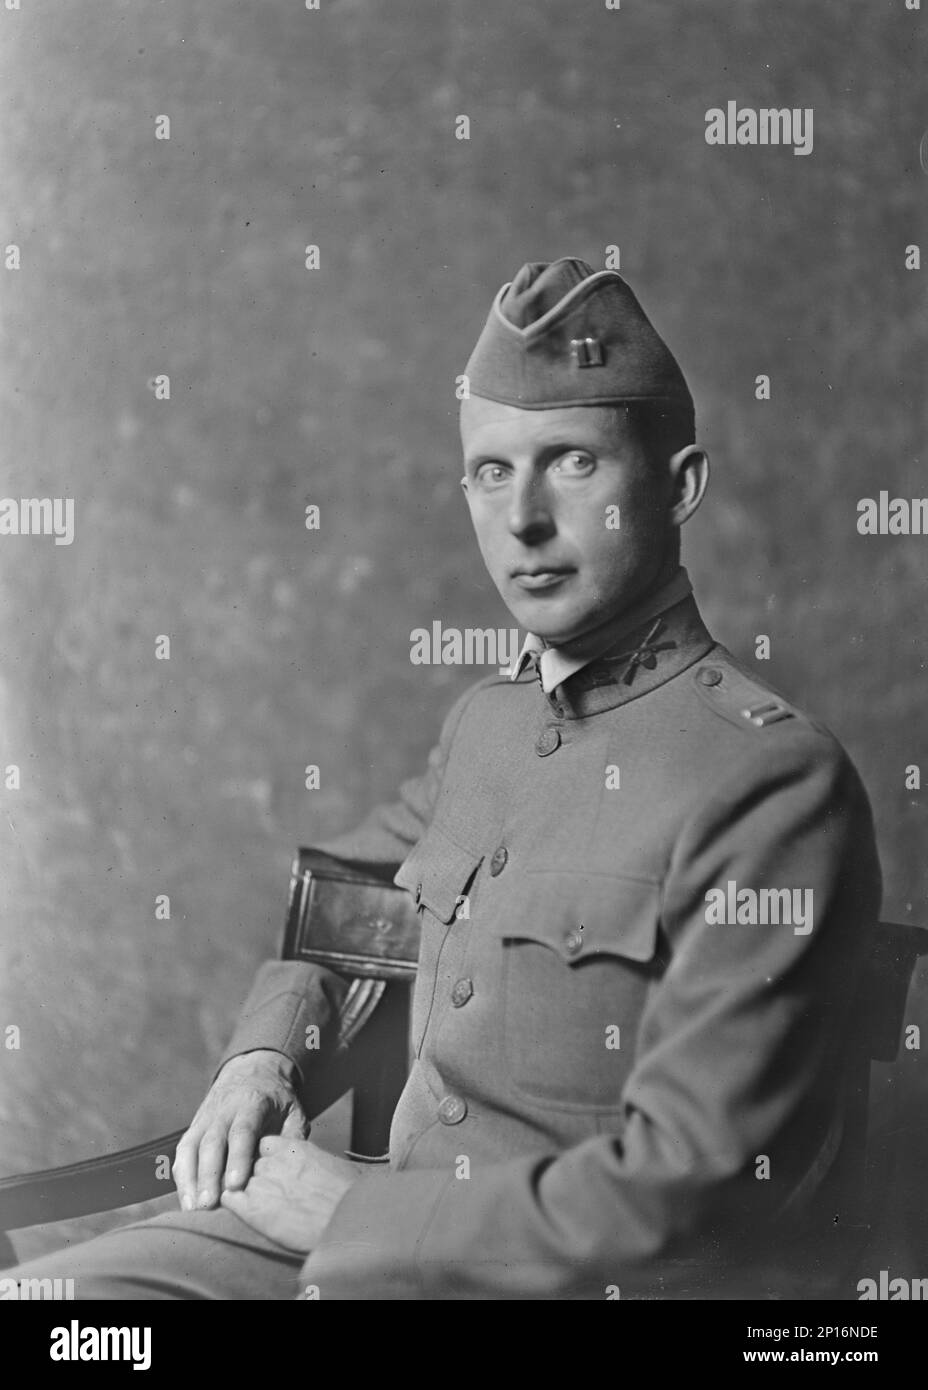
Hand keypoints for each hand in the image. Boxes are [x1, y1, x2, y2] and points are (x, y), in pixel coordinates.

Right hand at [172, 1050, 308, 1211]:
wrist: (252, 1072)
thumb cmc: (277, 1100)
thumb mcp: (293, 1110)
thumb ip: (293, 1136)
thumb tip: (292, 1165)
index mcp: (252, 1104)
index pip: (242, 1131)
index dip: (237, 1158)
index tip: (236, 1184)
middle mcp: (223, 1111)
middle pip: (212, 1143)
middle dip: (208, 1175)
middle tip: (208, 1205)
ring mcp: (205, 1119)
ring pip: (191, 1147)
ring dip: (189, 1179)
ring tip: (193, 1209)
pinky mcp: (194, 1129)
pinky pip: (182, 1152)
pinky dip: (181, 1176)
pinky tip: (186, 1200)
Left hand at [220, 1136, 366, 1252]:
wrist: (346, 1217)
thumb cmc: (349, 1196)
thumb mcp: (334, 1167)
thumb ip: (316, 1163)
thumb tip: (322, 1172)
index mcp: (294, 1147)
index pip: (265, 1146)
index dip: (266, 1161)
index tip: (272, 1174)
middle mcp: (273, 1160)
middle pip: (248, 1163)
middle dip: (251, 1177)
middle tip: (264, 1196)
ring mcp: (260, 1182)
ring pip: (234, 1179)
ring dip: (238, 1191)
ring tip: (251, 1208)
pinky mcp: (251, 1207)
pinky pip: (228, 1199)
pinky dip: (229, 1205)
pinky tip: (240, 1215)